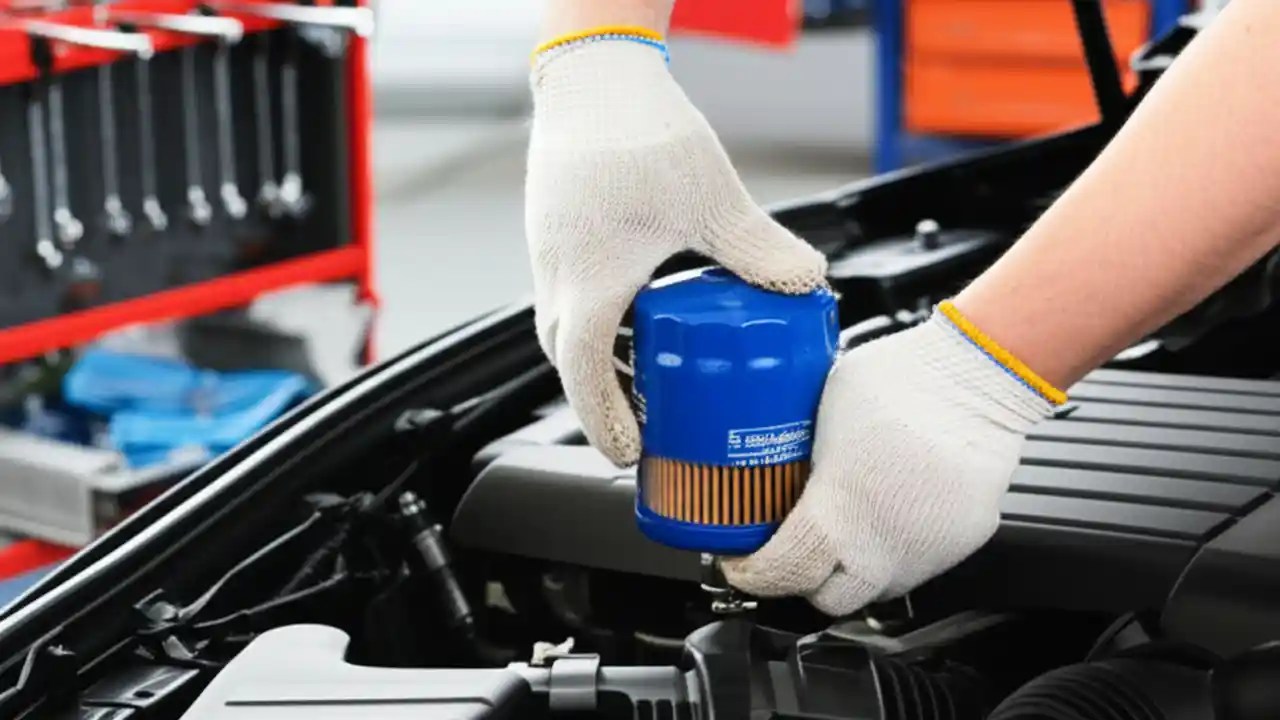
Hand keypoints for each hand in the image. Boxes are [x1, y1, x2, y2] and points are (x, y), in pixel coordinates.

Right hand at [525, 39, 826, 466]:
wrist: (592, 74)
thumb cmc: (637, 128)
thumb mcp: (710, 197)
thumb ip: (757, 247)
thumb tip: (808, 283)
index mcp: (590, 281)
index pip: (585, 375)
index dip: (606, 422)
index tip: (628, 453)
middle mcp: (558, 276)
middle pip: (570, 363)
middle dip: (602, 405)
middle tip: (642, 431)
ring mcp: (549, 257)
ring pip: (565, 331)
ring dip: (598, 365)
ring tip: (642, 383)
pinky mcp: (553, 238)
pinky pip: (567, 299)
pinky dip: (597, 325)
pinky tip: (637, 316)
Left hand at [721, 308, 1055, 615]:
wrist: (980, 374)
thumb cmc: (903, 379)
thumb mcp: (821, 405)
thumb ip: (800, 446)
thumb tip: (773, 449)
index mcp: (838, 513)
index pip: (782, 572)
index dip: (755, 573)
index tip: (743, 562)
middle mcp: (884, 545)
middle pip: (831, 599)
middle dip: (806, 582)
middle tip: (793, 551)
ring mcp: (928, 549)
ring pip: (880, 587)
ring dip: (856, 568)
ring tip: (844, 531)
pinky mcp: (962, 541)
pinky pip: (920, 561)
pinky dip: (899, 547)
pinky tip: (889, 512)